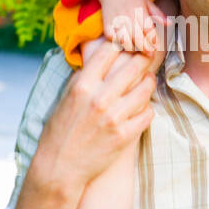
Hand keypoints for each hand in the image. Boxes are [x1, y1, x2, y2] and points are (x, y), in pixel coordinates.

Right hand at [43, 43, 157, 189]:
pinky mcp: (124, 136)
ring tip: (147, 80)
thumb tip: (102, 57)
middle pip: (133, 66)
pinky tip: (143, 107)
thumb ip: (85, 77)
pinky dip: (147, 108)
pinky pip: (147, 113)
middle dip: (143, 58)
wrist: (59, 167)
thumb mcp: (66, 97)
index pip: (109, 51)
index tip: (129, 41)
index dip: (122, 43)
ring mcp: (114, 118)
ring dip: (149, 82)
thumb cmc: (60, 130)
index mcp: (82, 85)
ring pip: (145, 89)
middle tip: (148, 55)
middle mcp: (99, 99)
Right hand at [101, 0, 165, 55]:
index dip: (152, 39)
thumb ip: (158, 14)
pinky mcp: (107, 25)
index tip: (156, 47)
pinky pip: (112, 39)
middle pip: (137, 36)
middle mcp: (127, 15)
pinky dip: (118, 43)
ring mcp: (116, 21)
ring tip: (137, 50)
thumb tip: (170, 23)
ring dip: (131, 48)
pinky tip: (124, 45)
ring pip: (124, 40)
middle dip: (144, 48)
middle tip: (150, 55)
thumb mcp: (147, 3)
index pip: (147, 28)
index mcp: (139, 10)